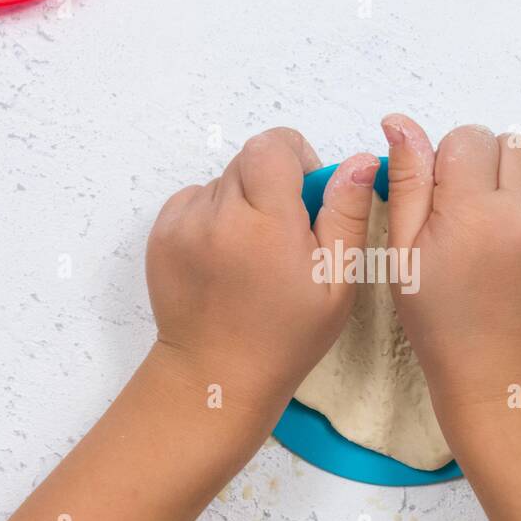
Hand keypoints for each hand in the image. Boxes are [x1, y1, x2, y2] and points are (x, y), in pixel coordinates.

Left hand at [146, 128, 378, 415]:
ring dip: (242, 202)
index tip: (305, 195)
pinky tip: (226, 258)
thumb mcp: (336, 282)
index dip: (296, 160)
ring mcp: (182, 224)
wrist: (215, 375)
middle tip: (284, 232)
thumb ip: (347, 216)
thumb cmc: (286, 336)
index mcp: (266, 224)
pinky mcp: (161, 234)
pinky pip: (194, 200)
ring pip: (223, 181)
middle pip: (249, 159)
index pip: (274, 145)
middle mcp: (218, 216)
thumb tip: (359, 163)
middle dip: (272, 184)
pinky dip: (213, 216)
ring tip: (252, 253)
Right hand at [380, 115, 520, 407]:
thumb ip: (408, 181)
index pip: (469, 138)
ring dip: (519, 186)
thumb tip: (400, 122)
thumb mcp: (406, 252)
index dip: (450, 163)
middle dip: (487, 169)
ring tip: (500, 232)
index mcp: (475, 211)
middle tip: (472, 216)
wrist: (504, 372)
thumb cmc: (443, 319)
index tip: (446, 200)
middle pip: (509, 143)